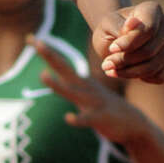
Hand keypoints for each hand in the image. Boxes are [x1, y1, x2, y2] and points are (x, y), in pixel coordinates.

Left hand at [30, 40, 145, 145]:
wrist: (134, 124)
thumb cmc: (105, 109)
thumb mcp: (85, 93)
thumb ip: (68, 84)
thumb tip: (46, 74)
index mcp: (81, 82)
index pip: (61, 63)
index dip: (47, 51)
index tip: (30, 38)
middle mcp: (86, 87)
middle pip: (65, 69)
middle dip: (51, 56)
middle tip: (37, 42)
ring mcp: (93, 102)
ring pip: (73, 92)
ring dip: (57, 85)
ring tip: (42, 75)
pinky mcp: (100, 118)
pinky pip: (87, 119)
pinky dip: (78, 119)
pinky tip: (68, 118)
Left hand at [92, 2, 163, 82]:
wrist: (118, 41)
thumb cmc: (112, 30)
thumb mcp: (106, 25)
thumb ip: (118, 25)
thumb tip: (132, 24)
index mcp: (152, 9)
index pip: (148, 30)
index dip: (129, 44)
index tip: (112, 48)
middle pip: (150, 51)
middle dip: (125, 61)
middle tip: (107, 64)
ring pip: (154, 66)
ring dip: (130, 72)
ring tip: (113, 69)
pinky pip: (161, 76)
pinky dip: (142, 78)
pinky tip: (130, 72)